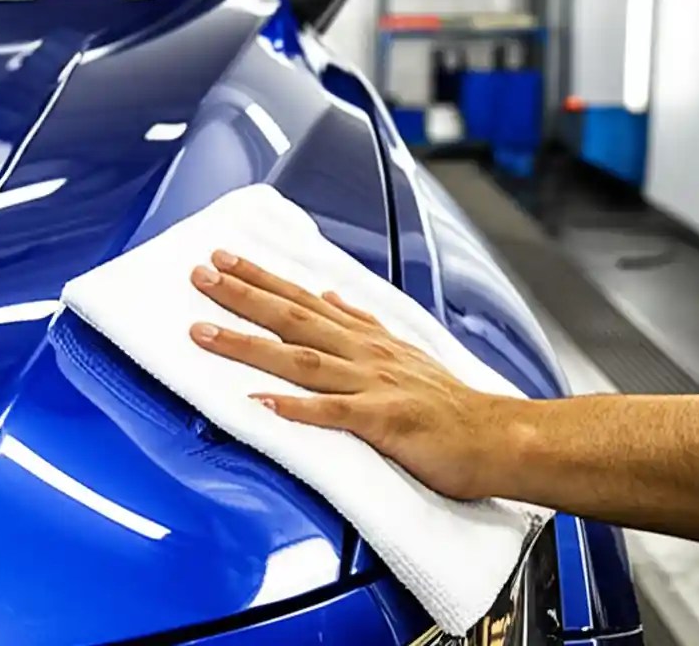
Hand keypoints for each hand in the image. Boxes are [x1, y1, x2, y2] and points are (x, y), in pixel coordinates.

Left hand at [187, 250, 520, 500]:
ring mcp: (372, 385)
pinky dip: (295, 406)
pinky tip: (259, 402)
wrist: (500, 438)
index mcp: (365, 339)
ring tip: (205, 334)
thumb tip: (330, 296)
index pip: (303, 299)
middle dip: (242, 295)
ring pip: (300, 359)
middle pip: (293, 318)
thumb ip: (362, 325)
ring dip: (249, 345)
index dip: (261, 278)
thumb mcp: (403, 352)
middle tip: (199, 275)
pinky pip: (333, 413)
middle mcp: (363, 353)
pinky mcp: (383, 422)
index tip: (222, 259)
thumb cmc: (449, 405)